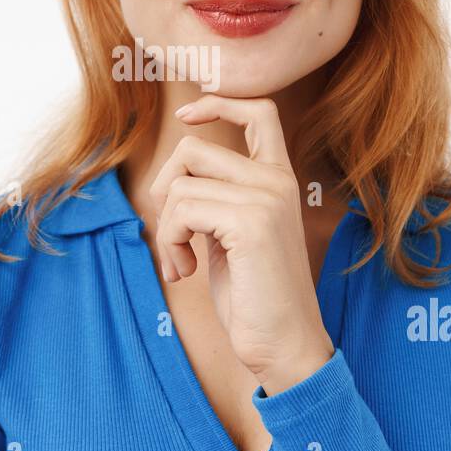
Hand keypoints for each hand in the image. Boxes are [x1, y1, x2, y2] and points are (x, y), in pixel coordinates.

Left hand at [148, 94, 334, 393]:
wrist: (285, 347)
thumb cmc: (255, 298)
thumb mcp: (233, 235)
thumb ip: (218, 198)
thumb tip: (173, 175)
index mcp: (279, 180)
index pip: (259, 112)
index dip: (217, 104)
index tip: (185, 116)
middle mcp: (277, 181)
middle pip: (193, 149)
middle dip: (165, 191)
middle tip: (174, 237)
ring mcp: (267, 198)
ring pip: (180, 184)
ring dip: (167, 229)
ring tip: (183, 263)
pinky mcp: (250, 223)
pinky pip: (182, 210)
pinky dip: (170, 242)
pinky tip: (186, 272)